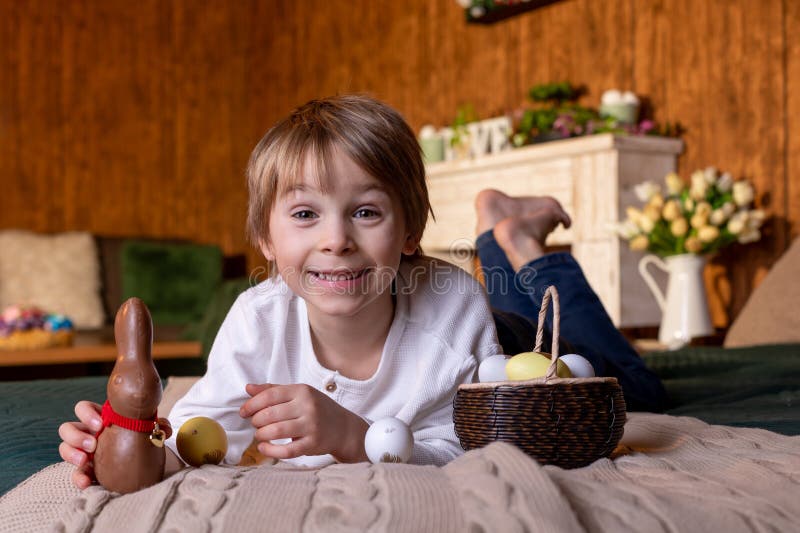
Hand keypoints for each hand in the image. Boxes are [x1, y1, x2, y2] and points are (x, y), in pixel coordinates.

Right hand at [58, 401, 172, 489]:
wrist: (138, 461)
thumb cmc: (138, 437)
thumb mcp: (147, 429)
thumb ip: (157, 425)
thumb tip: (165, 429)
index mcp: (99, 418)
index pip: (83, 408)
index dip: (86, 413)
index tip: (100, 423)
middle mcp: (87, 433)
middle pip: (67, 428)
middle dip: (76, 435)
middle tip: (92, 444)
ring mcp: (83, 452)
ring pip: (65, 448)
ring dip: (72, 453)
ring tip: (86, 460)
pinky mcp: (85, 470)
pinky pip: (75, 473)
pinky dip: (78, 477)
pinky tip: (87, 482)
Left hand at [239, 383, 368, 462]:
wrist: (343, 428)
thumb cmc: (317, 409)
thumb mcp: (299, 394)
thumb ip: (273, 390)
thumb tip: (248, 388)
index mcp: (302, 391)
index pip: (270, 395)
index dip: (252, 404)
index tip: (243, 411)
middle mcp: (308, 406)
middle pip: (270, 414)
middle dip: (256, 421)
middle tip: (255, 424)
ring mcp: (311, 426)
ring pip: (276, 431)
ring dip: (261, 435)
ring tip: (260, 435)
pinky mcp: (313, 444)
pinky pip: (286, 451)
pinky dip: (270, 450)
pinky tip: (264, 447)